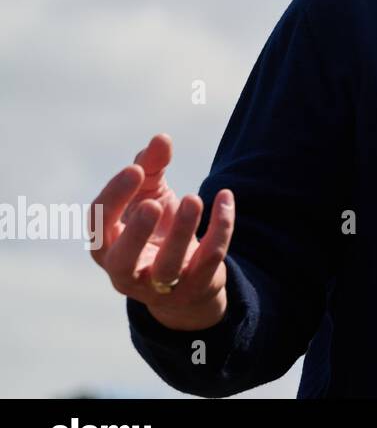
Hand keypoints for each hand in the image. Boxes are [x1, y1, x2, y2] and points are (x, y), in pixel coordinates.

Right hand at [88, 134, 234, 331]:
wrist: (187, 278)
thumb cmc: (158, 229)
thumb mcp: (151, 196)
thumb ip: (151, 167)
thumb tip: (161, 138)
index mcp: (107, 245)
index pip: (100, 223)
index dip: (115, 197)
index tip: (136, 169)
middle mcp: (126, 272)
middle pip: (123, 261)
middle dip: (137, 233)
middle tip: (153, 204)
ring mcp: (160, 287)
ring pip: (168, 267)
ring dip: (182, 231)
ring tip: (194, 198)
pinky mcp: (194, 288)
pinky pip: (208, 261)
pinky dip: (220, 229)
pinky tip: (225, 199)